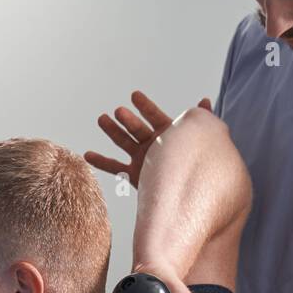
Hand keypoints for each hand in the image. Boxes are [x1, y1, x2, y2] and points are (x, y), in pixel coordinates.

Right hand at [85, 90, 211, 188]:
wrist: (193, 197)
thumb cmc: (201, 167)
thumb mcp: (204, 142)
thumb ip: (203, 122)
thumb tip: (205, 101)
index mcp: (169, 134)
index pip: (155, 116)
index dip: (145, 107)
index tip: (135, 96)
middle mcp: (153, 144)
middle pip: (137, 128)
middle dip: (128, 120)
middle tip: (119, 112)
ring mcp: (142, 159)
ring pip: (123, 142)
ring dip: (112, 131)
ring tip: (102, 119)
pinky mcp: (134, 175)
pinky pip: (114, 167)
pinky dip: (101, 162)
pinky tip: (87, 155)